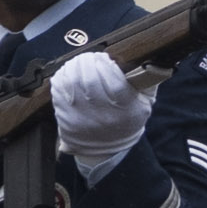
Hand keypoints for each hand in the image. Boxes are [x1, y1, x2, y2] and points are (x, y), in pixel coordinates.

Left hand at [49, 49, 152, 177]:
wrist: (106, 149)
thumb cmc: (126, 119)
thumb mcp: (144, 104)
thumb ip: (147, 80)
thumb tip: (145, 57)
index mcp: (125, 109)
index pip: (114, 83)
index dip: (107, 65)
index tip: (104, 58)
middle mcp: (103, 114)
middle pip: (90, 80)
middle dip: (88, 61)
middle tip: (90, 57)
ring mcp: (82, 117)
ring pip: (72, 82)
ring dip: (73, 66)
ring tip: (79, 63)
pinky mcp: (66, 118)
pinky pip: (58, 90)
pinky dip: (62, 76)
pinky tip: (68, 73)